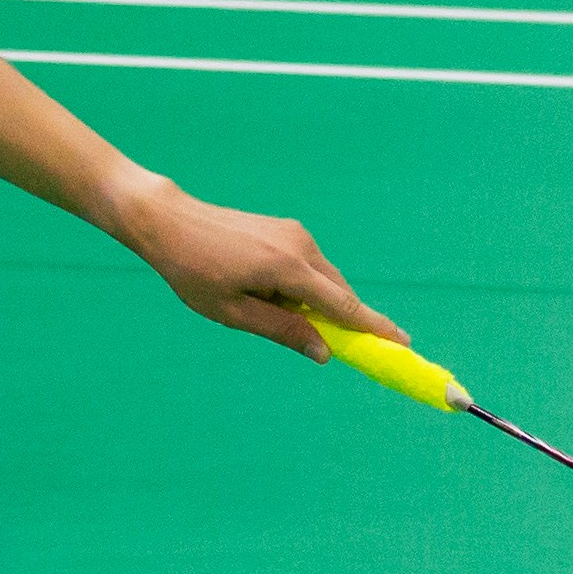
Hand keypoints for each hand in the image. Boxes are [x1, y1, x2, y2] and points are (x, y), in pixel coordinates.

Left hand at [114, 179, 402, 359]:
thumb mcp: (234, 312)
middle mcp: (300, 246)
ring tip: (266, 310)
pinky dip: (305, 287)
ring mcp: (295, 233)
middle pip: (339, 293)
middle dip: (344, 322)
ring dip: (316, 304)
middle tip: (341, 350)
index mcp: (288, 268)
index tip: (402, 345)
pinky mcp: (288, 229)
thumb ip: (283, 330)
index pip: (343, 306)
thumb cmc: (194, 272)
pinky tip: (269, 294)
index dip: (374, 328)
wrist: (170, 221)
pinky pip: (310, 266)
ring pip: (324, 280)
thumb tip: (324, 352)